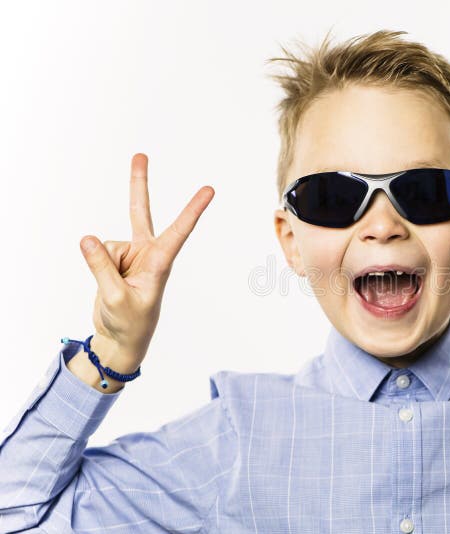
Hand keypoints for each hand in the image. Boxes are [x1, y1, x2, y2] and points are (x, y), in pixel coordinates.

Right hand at [79, 153, 213, 372]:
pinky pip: (97, 253)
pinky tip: (108, 283)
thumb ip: (101, 268)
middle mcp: (148, 252)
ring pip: (105, 245)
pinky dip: (96, 266)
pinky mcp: (114, 258)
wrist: (120, 338)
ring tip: (116, 289)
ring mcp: (130, 254)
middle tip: (140, 155)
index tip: (210, 189)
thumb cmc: (130, 322)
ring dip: (102, 266)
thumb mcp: (116, 299)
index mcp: (161, 262)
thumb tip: (88, 238)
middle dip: (138, 183)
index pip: (180, 231)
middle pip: (140, 212)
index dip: (193, 210)